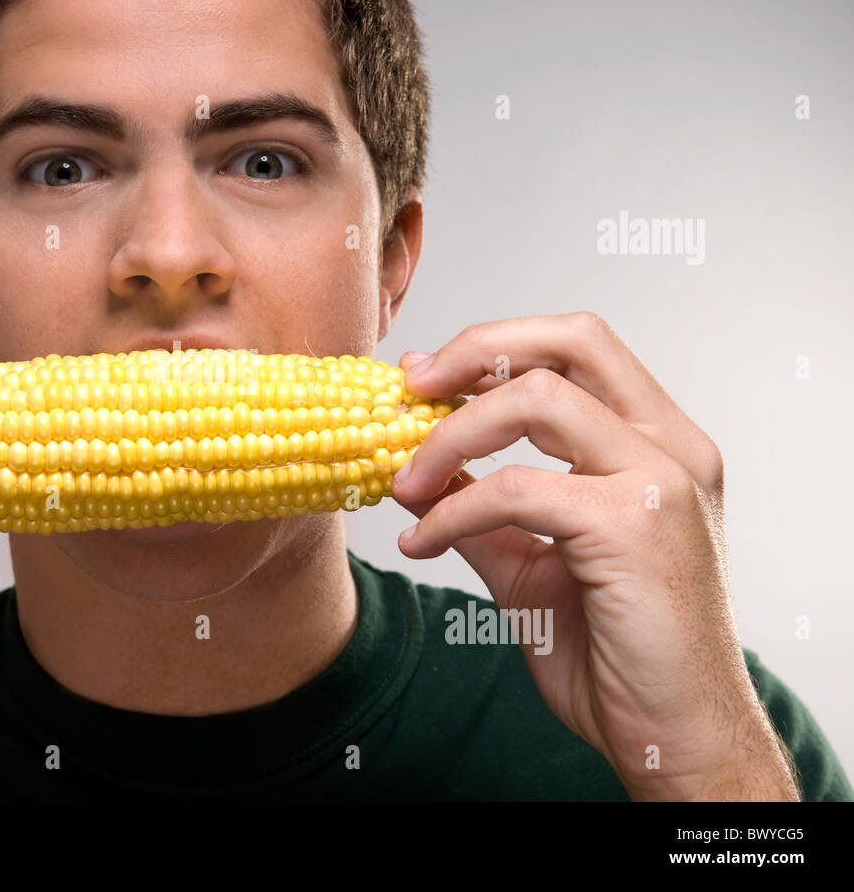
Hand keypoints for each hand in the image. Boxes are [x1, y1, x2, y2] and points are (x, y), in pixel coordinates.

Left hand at [390, 312, 797, 799]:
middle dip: (477, 349)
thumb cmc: (615, 654)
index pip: (580, 349)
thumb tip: (415, 474)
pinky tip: (419, 542)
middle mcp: (672, 446)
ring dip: (451, 433)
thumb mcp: (533, 565)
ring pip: (537, 398)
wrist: (672, 736)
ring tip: (405, 481)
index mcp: (657, 444)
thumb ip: (485, 512)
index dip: (495, 347)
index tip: (425, 376)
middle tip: (410, 385)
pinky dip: (454, 509)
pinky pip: (515, 490)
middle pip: (571, 340)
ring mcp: (660, 480)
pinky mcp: (632, 526)